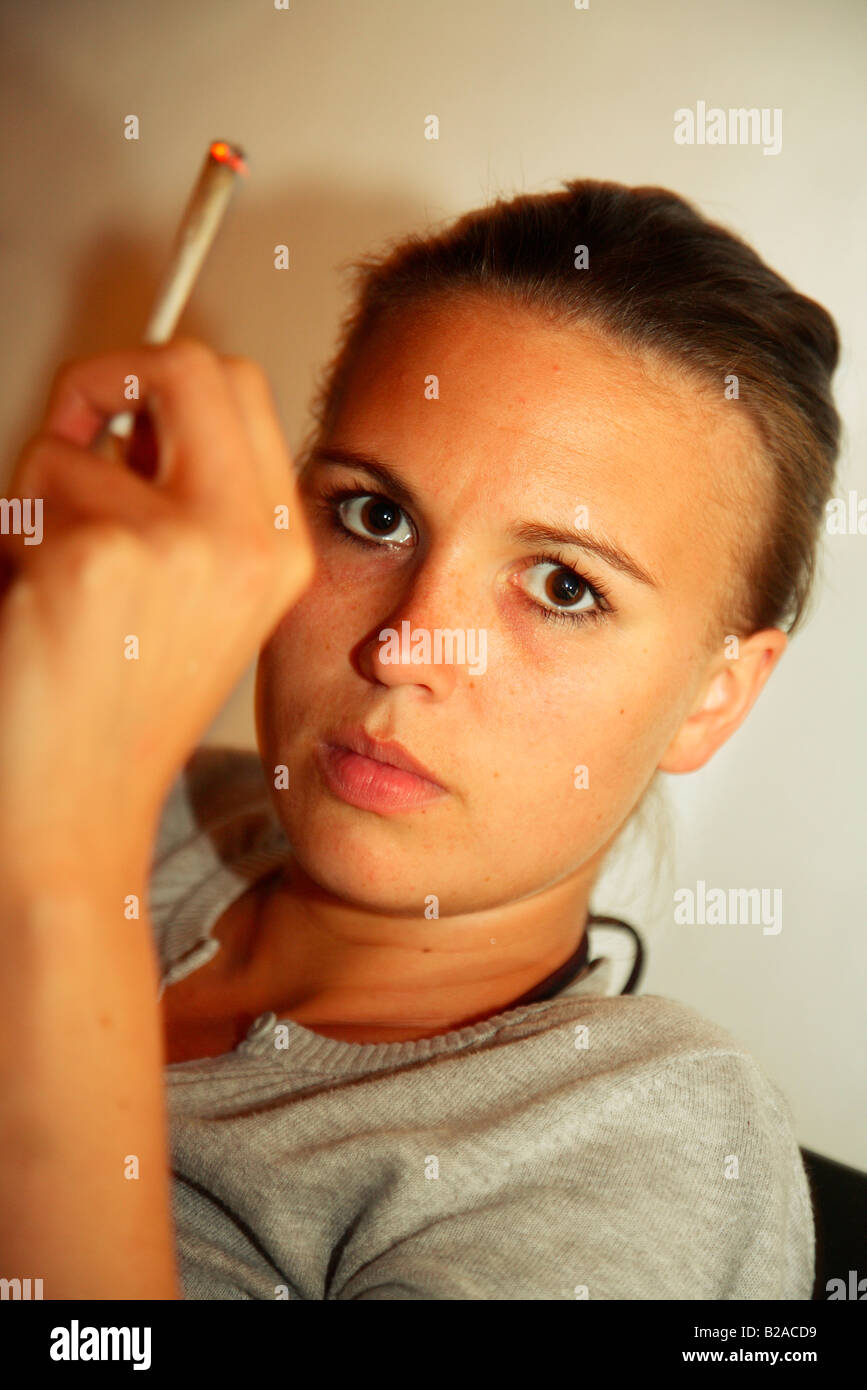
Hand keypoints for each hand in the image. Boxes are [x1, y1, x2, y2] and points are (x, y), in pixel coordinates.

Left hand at [0, 339, 314, 883]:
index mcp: (279, 548)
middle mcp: (248, 539)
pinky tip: (31, 614)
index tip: (118, 415)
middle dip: (107, 380)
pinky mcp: (99, 558)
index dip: (163, 379)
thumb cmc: (117, 711)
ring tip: (50, 581)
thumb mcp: (195, 597)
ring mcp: (180, 545)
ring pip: (72, 445)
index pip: (237, 387)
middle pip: (184, 368)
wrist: (74, 812)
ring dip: (37, 497)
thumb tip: (124, 410)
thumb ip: (183, 497)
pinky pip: (25, 498)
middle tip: (73, 433)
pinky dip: (11, 544)